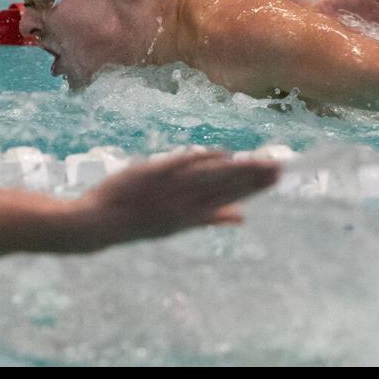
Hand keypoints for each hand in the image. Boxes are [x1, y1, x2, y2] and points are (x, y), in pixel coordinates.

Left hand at [79, 150, 280, 244]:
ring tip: (261, 161)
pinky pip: (182, 165)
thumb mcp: (178, 225)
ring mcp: (170, 189)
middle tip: (279, 166)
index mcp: (194, 216)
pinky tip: (223, 153)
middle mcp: (186, 203)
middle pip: (226, 187)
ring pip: (210, 177)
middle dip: (254, 177)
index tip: (276, 177)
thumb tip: (243, 218)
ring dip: (238, 169)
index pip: (231, 198)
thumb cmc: (140, 223)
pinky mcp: (153, 174)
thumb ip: (212, 219)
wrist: (99, 224)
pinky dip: (202, 159)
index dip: (255, 188)